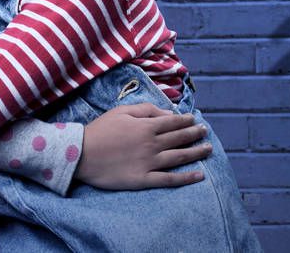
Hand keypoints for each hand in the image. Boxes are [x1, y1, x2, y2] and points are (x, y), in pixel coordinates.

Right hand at [75, 103, 211, 189]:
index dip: (187, 120)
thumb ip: (146, 109)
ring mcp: (149, 163)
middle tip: (205, 131)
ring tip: (208, 149)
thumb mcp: (121, 111)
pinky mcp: (144, 179)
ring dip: (196, 152)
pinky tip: (199, 175)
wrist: (81, 154)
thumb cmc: (100, 130)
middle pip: (180, 138)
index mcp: (147, 126)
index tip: (195, 119)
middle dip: (195, 133)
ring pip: (179, 157)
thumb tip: (168, 113)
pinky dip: (186, 178)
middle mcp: (152, 144)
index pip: (173, 122)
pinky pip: (169, 179)